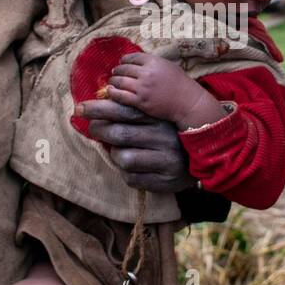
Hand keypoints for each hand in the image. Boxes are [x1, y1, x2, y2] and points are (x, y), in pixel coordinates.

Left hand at [75, 98, 197, 192]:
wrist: (204, 157)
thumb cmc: (170, 132)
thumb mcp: (157, 115)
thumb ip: (133, 109)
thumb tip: (97, 103)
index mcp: (160, 118)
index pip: (124, 110)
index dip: (98, 108)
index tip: (79, 108)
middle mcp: (164, 138)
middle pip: (118, 134)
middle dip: (99, 130)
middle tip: (94, 129)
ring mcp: (165, 160)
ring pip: (122, 158)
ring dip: (114, 155)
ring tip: (119, 150)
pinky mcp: (164, 181)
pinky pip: (131, 178)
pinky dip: (126, 173)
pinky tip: (134, 167)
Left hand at [106, 52, 224, 130]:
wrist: (187, 102)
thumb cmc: (180, 84)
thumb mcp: (168, 66)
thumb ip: (152, 63)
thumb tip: (136, 61)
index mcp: (154, 62)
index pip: (132, 57)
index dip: (124, 60)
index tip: (121, 63)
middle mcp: (147, 73)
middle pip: (124, 69)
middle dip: (117, 70)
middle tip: (114, 73)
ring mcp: (143, 88)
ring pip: (120, 81)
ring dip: (113, 81)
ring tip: (112, 82)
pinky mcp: (141, 101)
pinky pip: (121, 96)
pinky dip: (113, 93)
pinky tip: (110, 91)